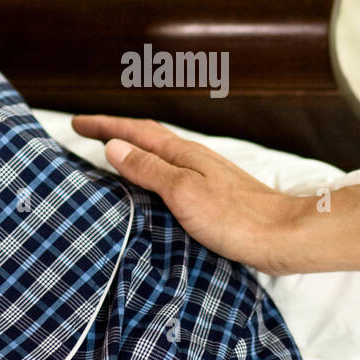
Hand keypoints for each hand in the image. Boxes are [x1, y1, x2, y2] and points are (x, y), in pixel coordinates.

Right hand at [70, 115, 305, 274]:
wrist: (284, 236)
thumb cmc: (236, 217)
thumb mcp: (182, 192)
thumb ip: (148, 169)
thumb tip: (114, 146)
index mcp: (183, 155)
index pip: (135, 132)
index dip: (104, 126)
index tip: (76, 123)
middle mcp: (193, 160)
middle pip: (146, 139)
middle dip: (114, 133)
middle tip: (85, 132)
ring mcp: (203, 178)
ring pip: (157, 158)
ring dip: (131, 152)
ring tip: (109, 156)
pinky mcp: (211, 198)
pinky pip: (168, 177)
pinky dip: (149, 175)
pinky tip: (148, 190)